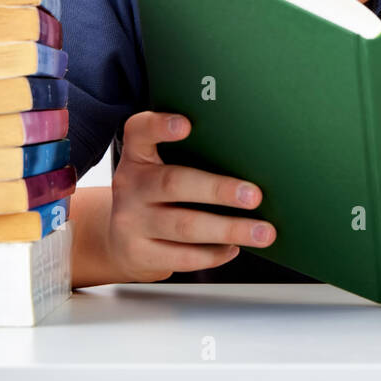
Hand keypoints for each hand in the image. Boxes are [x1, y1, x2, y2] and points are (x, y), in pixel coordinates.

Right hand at [105, 110, 275, 281]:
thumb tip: (248, 163)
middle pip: (174, 183)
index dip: (160, 125)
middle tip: (254, 196)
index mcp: (138, 156)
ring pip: (185, 226)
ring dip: (229, 229)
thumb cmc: (155, 198)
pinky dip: (215, 253)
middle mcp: (131, 186)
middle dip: (219, 190)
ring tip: (262, 232)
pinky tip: (233, 247)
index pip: (139, 131)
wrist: (119, 243)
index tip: (186, 125)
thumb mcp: (159, 170)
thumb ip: (189, 159)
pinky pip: (184, 256)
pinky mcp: (139, 254)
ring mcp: (131, 222)